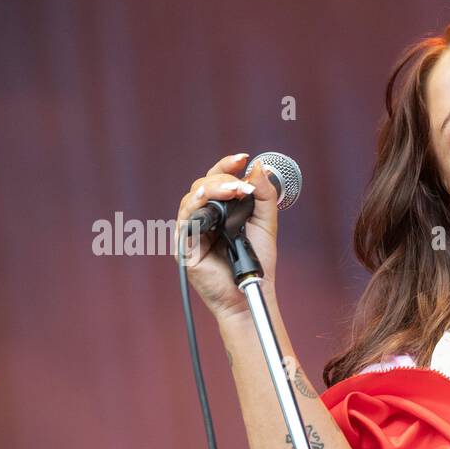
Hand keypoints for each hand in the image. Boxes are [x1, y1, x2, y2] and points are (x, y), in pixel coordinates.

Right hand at [175, 152, 280, 321]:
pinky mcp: (184, 245)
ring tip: (233, 190)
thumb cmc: (257, 262)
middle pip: (203, 185)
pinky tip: (208, 200)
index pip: (217, 180)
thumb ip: (264, 196)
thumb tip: (258, 167)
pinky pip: (185, 220)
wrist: (251, 290)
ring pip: (192, 198)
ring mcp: (191, 231)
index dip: (226, 166)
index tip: (243, 158)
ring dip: (213, 190)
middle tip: (242, 185)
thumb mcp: (265, 224)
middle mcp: (203, 217)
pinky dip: (196, 207)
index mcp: (219, 210)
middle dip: (223, 179)